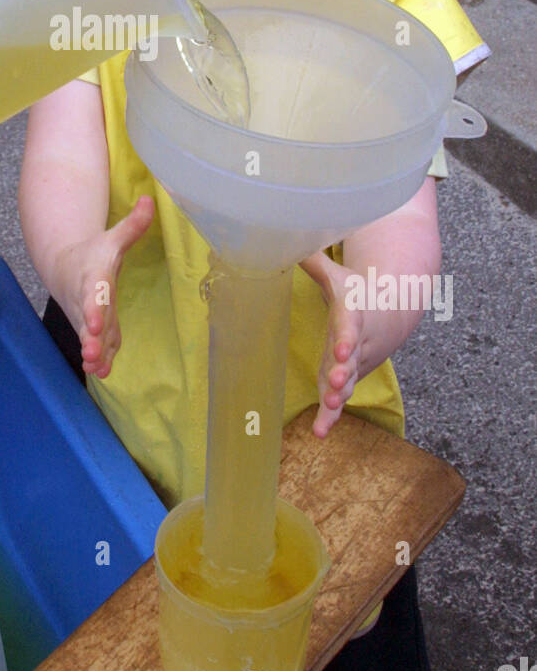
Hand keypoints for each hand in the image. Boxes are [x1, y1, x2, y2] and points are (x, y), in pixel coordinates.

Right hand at [53, 197, 153, 377]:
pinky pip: (96, 345)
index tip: (95, 323)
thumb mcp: (113, 237)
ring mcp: (87, 318)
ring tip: (95, 368)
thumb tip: (152, 199)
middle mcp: (87, 302)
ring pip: (90, 338)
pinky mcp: (92, 329)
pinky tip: (102, 372)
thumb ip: (133, 224)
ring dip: (93, 353)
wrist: (65, 268)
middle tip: (90, 353)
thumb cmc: (94, 253)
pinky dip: (99, 359)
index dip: (94, 309)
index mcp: (94, 279)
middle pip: (88, 322)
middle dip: (90, 338)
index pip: (94, 295)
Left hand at [299, 249, 364, 439]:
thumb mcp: (337, 277)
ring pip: (346, 385)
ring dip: (337, 399)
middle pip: (351, 360)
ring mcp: (352, 365)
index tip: (342, 348)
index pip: (350, 327)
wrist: (387, 315)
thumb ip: (313, 262)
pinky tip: (318, 433)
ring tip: (329, 409)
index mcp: (353, 317)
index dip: (346, 338)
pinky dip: (330, 418)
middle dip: (344, 373)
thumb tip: (283, 238)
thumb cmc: (356, 294)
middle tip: (336, 385)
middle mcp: (355, 344)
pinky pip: (338, 402)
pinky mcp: (344, 381)